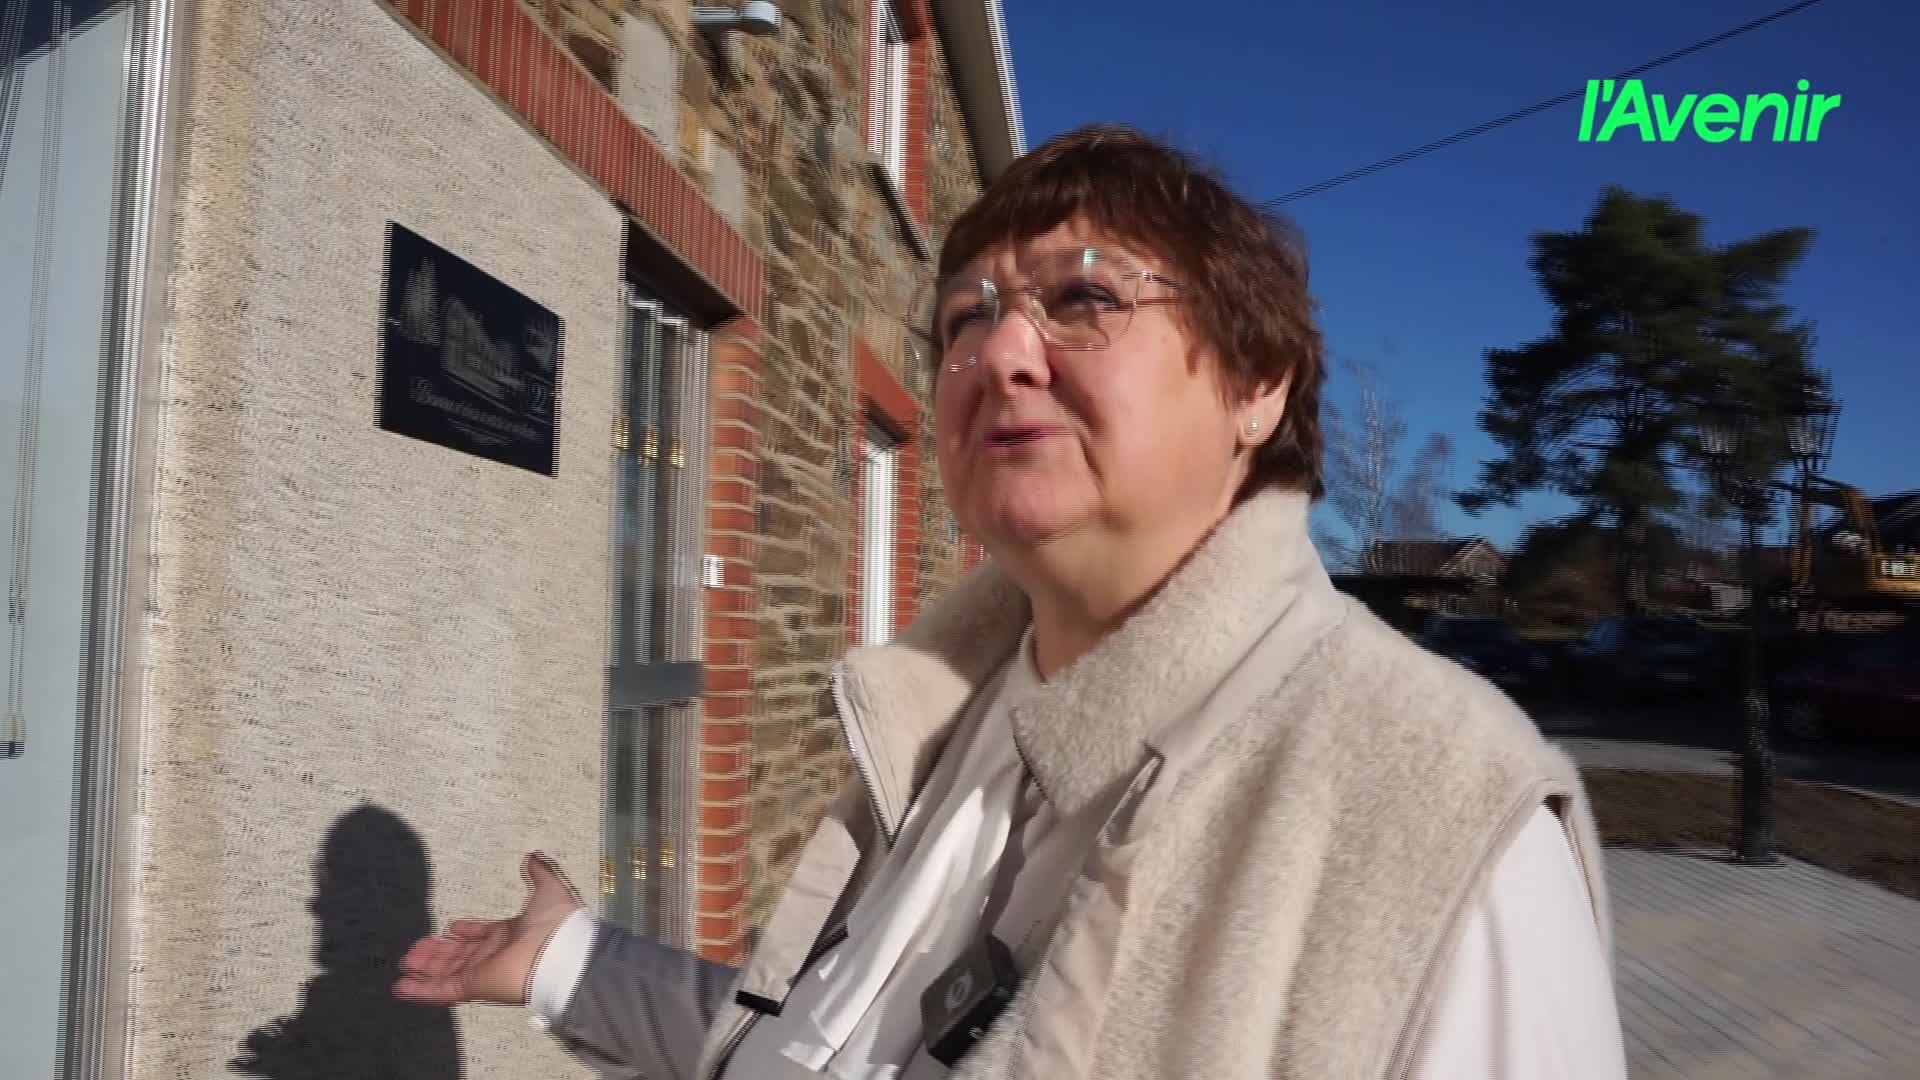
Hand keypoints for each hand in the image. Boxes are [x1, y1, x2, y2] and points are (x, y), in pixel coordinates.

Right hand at [394, 852, 584, 1006]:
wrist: (563, 953)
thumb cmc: (559, 923)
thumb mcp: (549, 888)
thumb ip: (539, 873)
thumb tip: (534, 855)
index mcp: (513, 934)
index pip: (484, 935)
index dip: (467, 931)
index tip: (452, 927)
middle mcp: (496, 955)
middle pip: (460, 955)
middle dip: (438, 952)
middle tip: (416, 949)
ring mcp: (484, 972)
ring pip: (447, 972)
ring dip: (425, 968)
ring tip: (405, 963)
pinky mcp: (475, 986)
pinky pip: (443, 990)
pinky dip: (422, 990)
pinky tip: (402, 986)